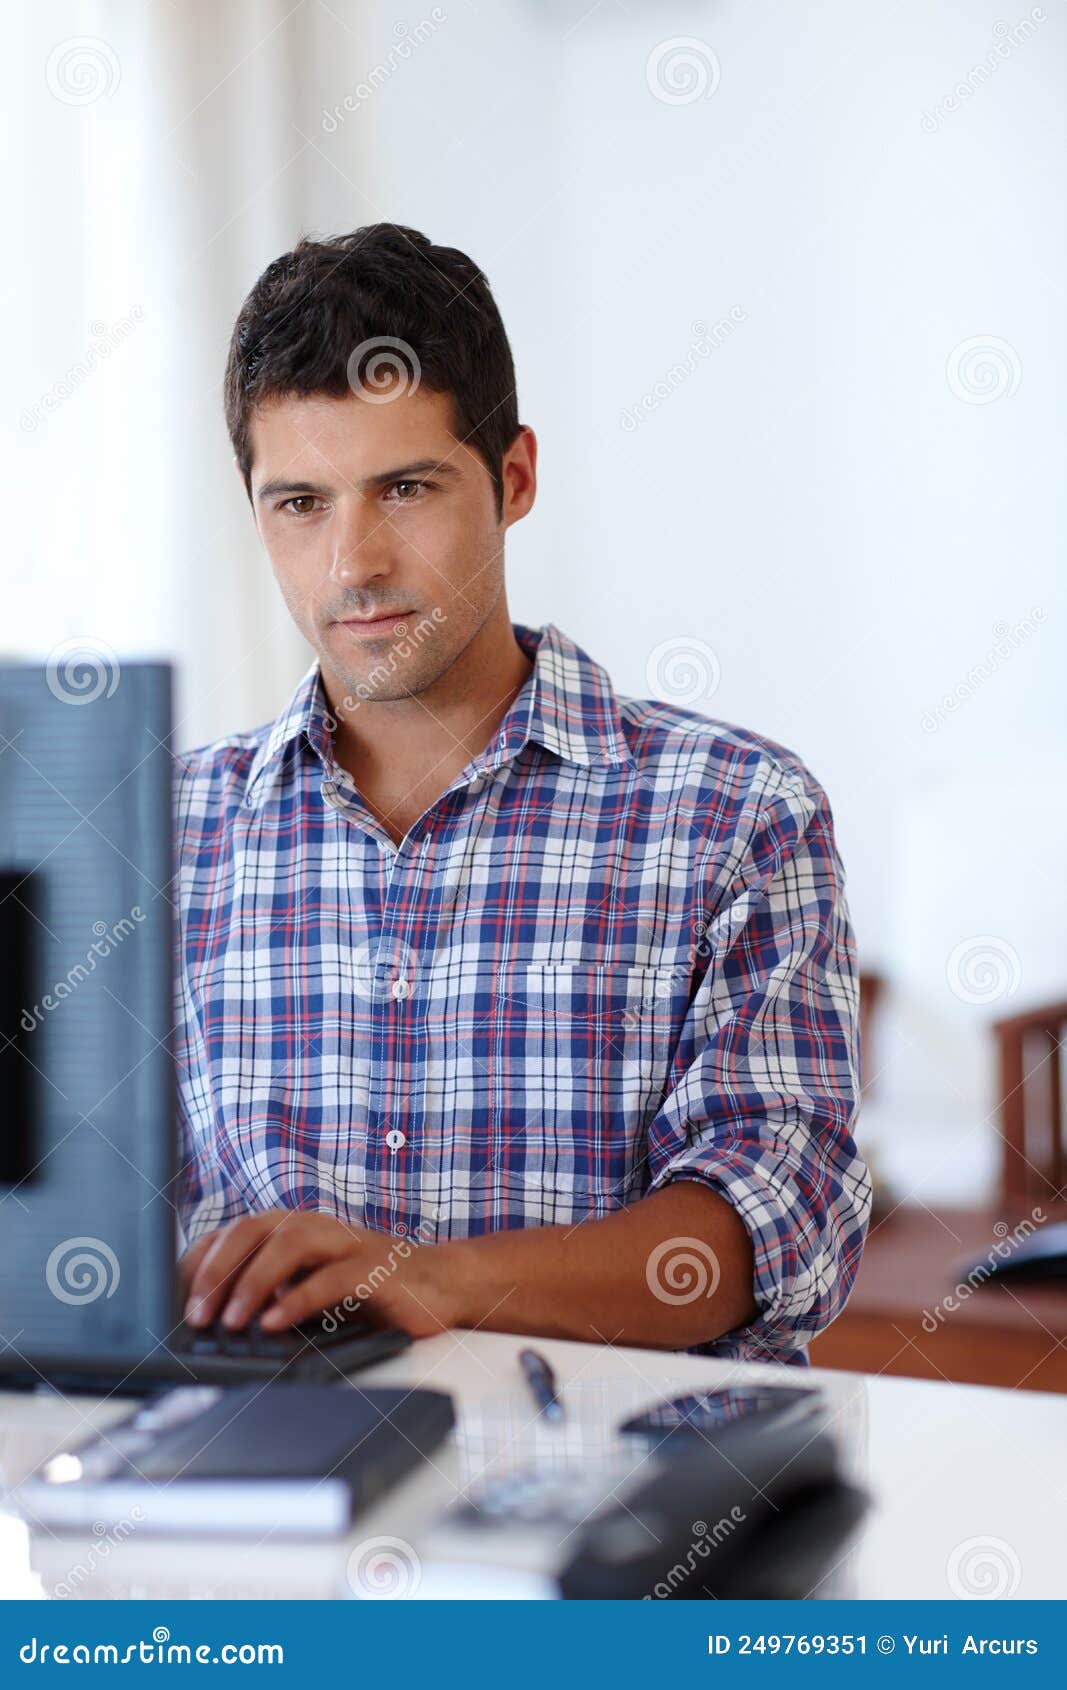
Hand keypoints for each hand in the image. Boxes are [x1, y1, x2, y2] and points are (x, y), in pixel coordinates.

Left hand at [179, 1209, 457, 1339]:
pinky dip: (298, 1299)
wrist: (438, 1283)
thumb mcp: (308, 1288)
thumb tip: (211, 1320)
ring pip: (289, 1243)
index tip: (174, 1301)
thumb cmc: (365, 1289)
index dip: (200, 1263)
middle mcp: (315, 1226)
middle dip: (217, 1271)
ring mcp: (346, 1243)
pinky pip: (331, 1278)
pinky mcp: (375, 1268)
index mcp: (292, 1228)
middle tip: (195, 1314)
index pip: (232, 1234)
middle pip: (253, 1230)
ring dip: (252, 1282)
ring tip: (231, 1321)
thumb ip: (270, 1292)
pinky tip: (275, 1323)